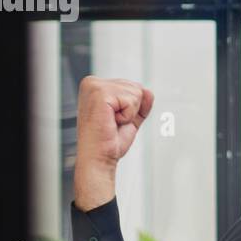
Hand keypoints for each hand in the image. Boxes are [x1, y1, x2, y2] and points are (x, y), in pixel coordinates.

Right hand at [73, 76, 154, 210]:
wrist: (99, 158)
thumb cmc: (108, 141)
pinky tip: (111, 122)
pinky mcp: (100, 94)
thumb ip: (140, 103)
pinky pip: (131, 101)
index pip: (132, 86)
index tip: (114, 120)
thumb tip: (148, 91)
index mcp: (96, 85)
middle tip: (113, 123)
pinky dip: (127, 115)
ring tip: (111, 122)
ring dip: (129, 113)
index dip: (131, 108)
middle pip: (136, 87)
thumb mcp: (130, 117)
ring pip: (136, 92)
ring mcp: (94, 86)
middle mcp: (92, 82)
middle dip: (131, 109)